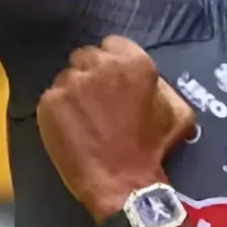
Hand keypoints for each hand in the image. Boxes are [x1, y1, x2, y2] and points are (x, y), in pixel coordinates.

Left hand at [37, 37, 200, 223]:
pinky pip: (50, 96)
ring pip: (67, 75)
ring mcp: (73, 83)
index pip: (113, 43)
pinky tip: (69, 127)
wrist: (122, 183)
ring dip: (73, 90)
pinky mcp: (50, 103)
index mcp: (135, 62)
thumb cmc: (153, 149)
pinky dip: (57, 109)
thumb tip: (146, 79)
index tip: (111, 81)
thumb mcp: (176, 110)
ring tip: (81, 116)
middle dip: (90, 73)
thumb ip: (160, 84)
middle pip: (86, 56)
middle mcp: (103, 65)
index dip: (111, 63)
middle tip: (94, 98)